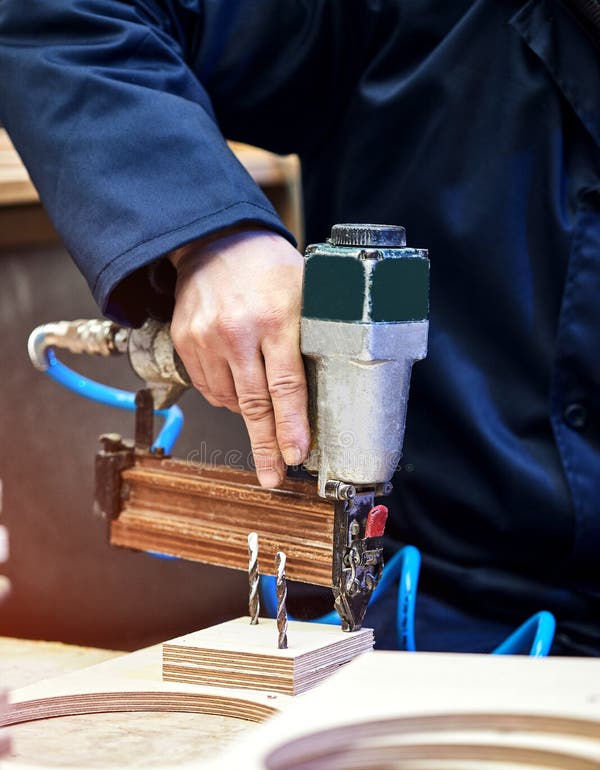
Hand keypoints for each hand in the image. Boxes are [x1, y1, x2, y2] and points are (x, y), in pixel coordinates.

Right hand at [169, 227, 309, 487]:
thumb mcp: (308, 292)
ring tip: (261, 402)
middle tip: (272, 477)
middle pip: (254, 405)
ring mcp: (206, 338)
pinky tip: (240, 382)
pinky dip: (227, 396)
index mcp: (277, 319)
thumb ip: (317, 336)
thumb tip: (334, 387)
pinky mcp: (185, 341)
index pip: (287, 386)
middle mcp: (238, 331)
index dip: (292, 426)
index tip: (296, 455)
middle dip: (266, 446)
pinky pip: (209, 388)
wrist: (217, 241)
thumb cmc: (271, 269)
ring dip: (248, 413)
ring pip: (230, 400)